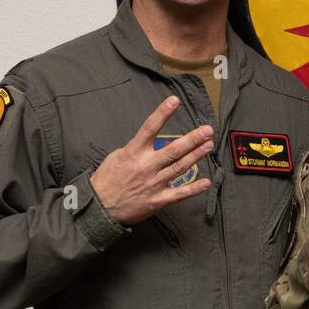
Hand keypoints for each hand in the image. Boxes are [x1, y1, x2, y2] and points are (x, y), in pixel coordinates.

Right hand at [89, 96, 213, 225]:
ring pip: (180, 167)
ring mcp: (153, 183)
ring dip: (196, 155)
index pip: (150, 128)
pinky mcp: (158, 199)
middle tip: (207, 130)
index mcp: (133, 152)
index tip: (174, 100)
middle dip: (192, 138)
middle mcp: (146, 166)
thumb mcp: (117, 157)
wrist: (100, 207)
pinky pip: (179, 193)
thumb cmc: (107, 180)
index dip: (163, 113)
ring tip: (208, 145)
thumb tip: (151, 141)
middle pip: (173, 149)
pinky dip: (194, 188)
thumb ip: (136, 148)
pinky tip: (207, 182)